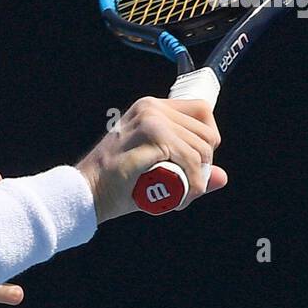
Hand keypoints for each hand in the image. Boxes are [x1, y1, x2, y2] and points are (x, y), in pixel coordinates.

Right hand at [75, 98, 226, 223]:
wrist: (85, 192)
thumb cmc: (116, 183)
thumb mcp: (154, 169)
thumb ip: (188, 168)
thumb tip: (222, 177)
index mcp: (150, 108)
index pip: (202, 110)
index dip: (207, 139)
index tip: (196, 164)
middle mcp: (151, 108)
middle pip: (206, 134)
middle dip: (203, 166)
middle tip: (185, 186)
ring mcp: (151, 120)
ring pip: (201, 150)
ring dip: (197, 180)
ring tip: (177, 195)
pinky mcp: (152, 137)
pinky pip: (190, 162)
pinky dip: (191, 185)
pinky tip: (178, 199)